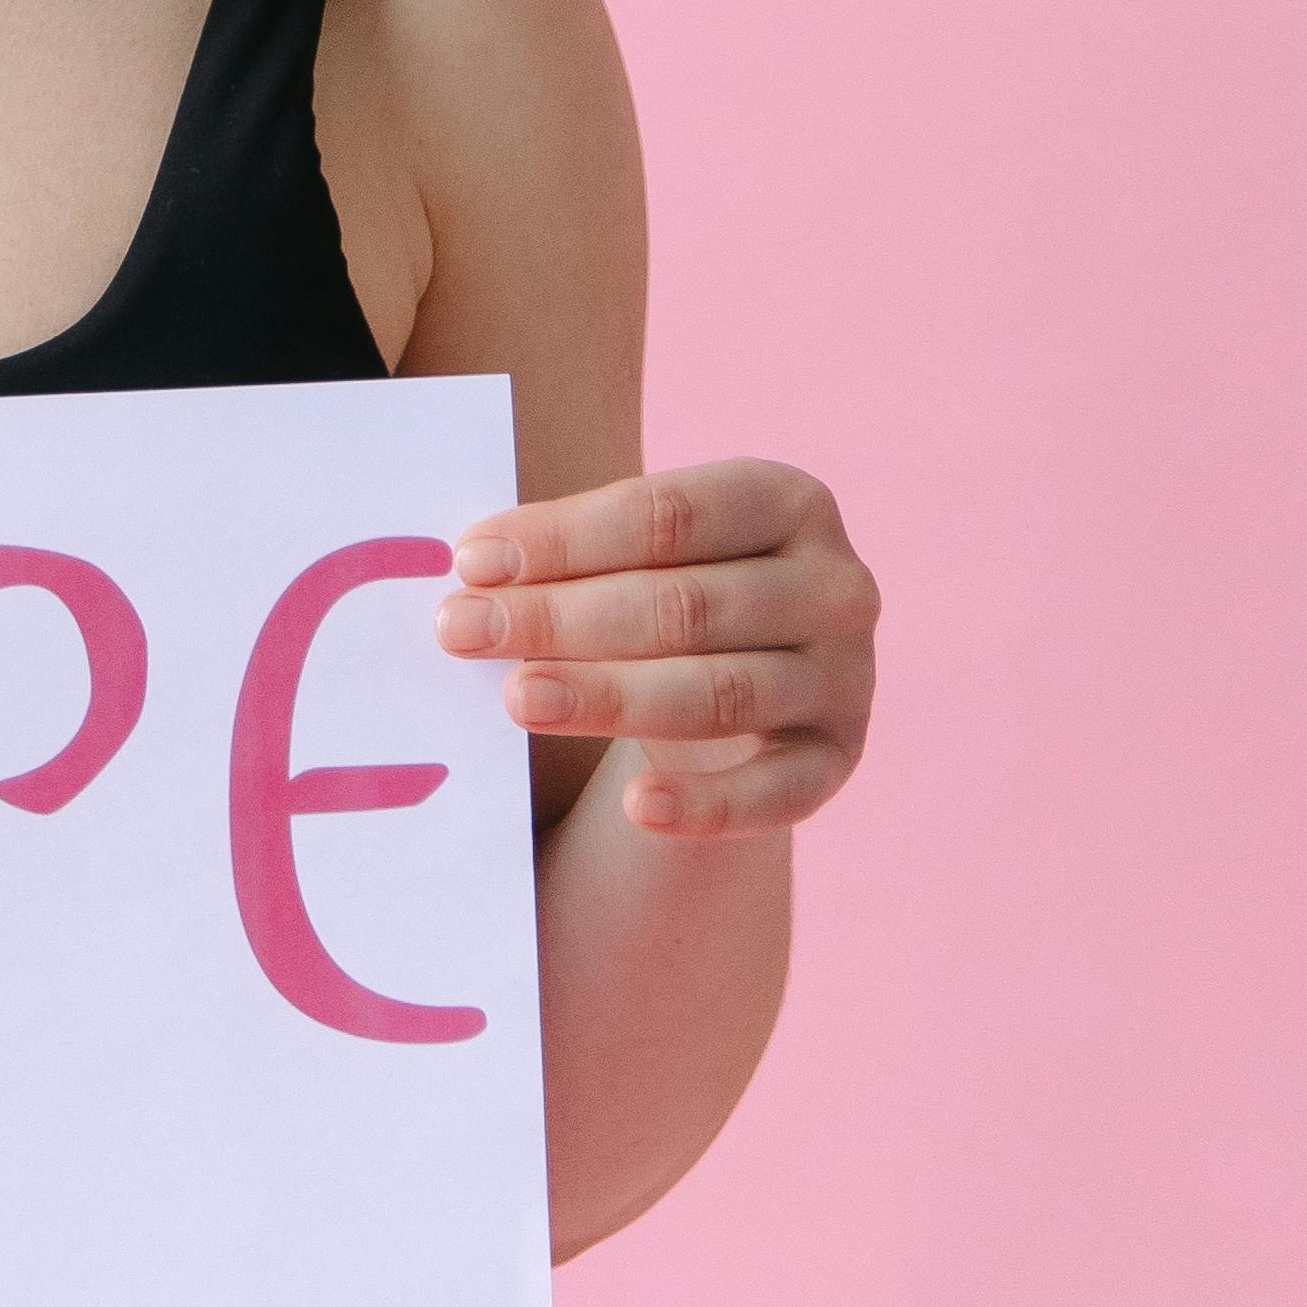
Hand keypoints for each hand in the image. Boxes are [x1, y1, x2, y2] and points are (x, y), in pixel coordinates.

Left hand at [435, 456, 875, 840]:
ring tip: (517, 699)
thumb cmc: (677, 592)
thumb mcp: (648, 552)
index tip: (469, 559)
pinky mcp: (838, 762)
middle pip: (683, 605)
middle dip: (560, 617)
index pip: (666, 513)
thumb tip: (468, 566)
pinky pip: (774, 794)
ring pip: (717, 692)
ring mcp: (847, 678)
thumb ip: (578, 551)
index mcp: (786, 499)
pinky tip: (637, 808)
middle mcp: (834, 584)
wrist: (754, 682)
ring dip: (607, 697)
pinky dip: (707, 804)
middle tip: (460, 629)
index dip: (564, 536)